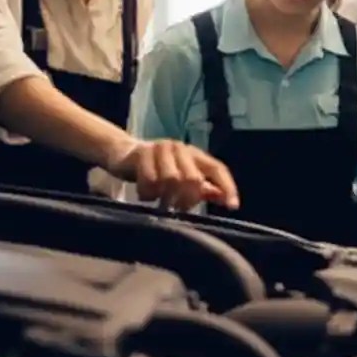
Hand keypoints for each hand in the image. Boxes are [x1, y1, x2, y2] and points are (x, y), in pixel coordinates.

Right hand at [105, 138, 239, 212]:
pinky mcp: (141, 153)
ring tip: (159, 201)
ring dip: (164, 196)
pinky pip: (149, 180)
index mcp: (194, 154)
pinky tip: (145, 195)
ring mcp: (160, 148)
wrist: (123, 154)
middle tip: (176, 207)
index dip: (227, 186)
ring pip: (171, 179)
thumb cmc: (157, 169)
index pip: (217, 168)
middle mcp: (180, 148)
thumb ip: (202, 188)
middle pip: (193, 178)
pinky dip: (148, 194)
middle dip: (186, 198)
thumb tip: (223, 197)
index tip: (232, 206)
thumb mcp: (181, 178)